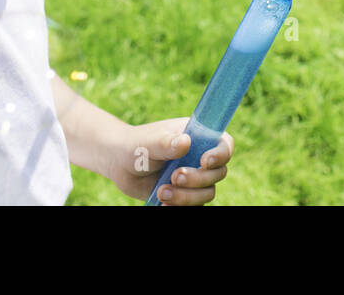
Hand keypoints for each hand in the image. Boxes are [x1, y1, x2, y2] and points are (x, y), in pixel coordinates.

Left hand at [104, 117, 234, 204]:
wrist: (120, 165)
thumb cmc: (135, 146)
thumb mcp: (147, 143)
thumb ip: (165, 142)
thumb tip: (185, 142)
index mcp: (198, 137)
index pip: (224, 144)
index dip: (220, 154)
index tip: (204, 161)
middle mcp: (200, 157)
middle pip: (218, 173)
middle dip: (198, 179)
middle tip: (174, 177)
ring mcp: (194, 178)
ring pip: (207, 193)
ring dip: (188, 197)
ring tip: (162, 192)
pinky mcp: (185, 195)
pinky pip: (194, 206)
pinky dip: (181, 206)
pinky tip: (163, 202)